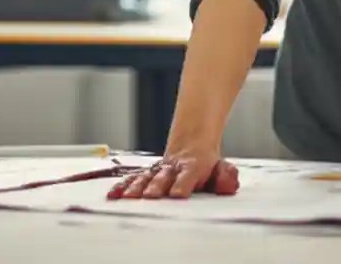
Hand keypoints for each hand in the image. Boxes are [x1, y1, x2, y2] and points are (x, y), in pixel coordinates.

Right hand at [106, 146, 239, 199]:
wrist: (191, 143)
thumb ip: (226, 177)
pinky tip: (114, 195)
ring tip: (129, 197)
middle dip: (157, 186)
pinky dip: (122, 186)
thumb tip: (226, 186)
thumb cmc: (206, 163)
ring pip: (146, 177)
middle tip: (151, 195)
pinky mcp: (147, 174)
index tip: (178, 194)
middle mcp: (172, 168)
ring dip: (137, 187)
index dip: (184, 184)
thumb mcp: (222, 167)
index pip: (188, 175)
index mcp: (193, 167)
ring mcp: (158, 170)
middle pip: (164, 177)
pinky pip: (133, 179)